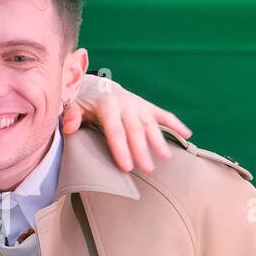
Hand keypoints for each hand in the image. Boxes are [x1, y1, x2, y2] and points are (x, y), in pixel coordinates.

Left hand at [63, 72, 191, 172]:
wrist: (98, 87)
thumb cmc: (84, 103)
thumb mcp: (74, 106)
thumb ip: (72, 116)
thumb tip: (68, 127)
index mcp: (107, 105)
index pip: (115, 130)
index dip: (121, 148)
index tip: (126, 167)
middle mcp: (126, 104)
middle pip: (135, 129)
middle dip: (141, 150)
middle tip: (147, 169)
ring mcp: (139, 105)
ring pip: (151, 123)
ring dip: (159, 140)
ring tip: (166, 157)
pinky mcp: (148, 106)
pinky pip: (164, 115)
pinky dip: (176, 124)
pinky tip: (187, 136)